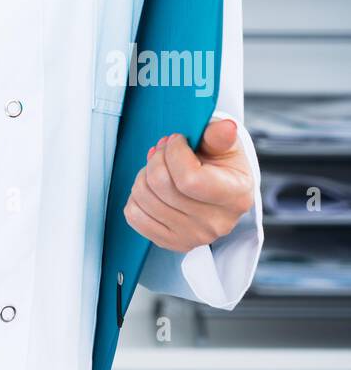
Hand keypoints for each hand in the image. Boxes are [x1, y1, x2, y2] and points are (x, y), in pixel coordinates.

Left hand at [123, 118, 254, 252]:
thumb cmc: (220, 164)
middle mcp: (216, 223)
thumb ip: (220, 135)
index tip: (177, 139)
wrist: (217, 189)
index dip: (174, 152)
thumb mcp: (225, 145)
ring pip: (144, 198)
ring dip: (144, 174)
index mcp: (236, 196)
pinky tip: (152, 188)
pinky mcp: (171, 242)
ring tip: (158, 166)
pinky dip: (136, 197)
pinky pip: (134, 216)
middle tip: (163, 149)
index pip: (190, 179)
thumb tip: (226, 127)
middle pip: (162, 186)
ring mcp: (193, 237)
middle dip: (157, 158)